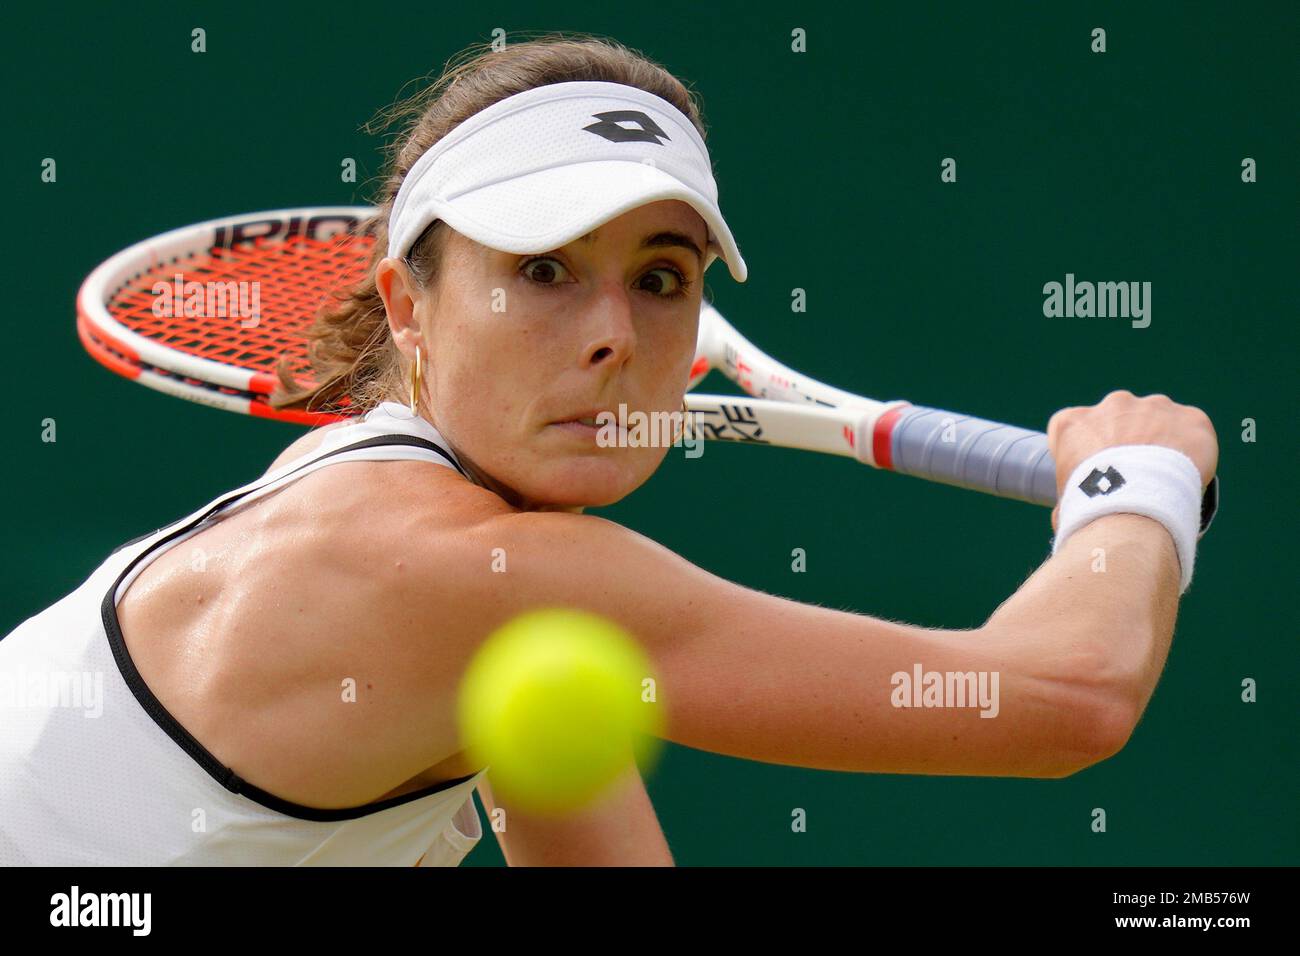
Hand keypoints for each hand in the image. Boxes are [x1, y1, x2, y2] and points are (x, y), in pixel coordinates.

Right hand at [1046, 390, 1218, 531]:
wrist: (1135, 511)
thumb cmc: (1091, 513)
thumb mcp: (1064, 505)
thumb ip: (1070, 499)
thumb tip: (1075, 516)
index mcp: (1071, 423)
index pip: (1074, 430)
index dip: (1087, 453)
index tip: (1097, 474)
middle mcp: (1112, 405)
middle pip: (1120, 419)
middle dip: (1127, 442)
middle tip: (1134, 477)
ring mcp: (1154, 407)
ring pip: (1159, 420)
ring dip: (1160, 441)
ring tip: (1165, 478)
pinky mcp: (1190, 418)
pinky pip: (1193, 430)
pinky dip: (1193, 450)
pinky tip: (1189, 475)